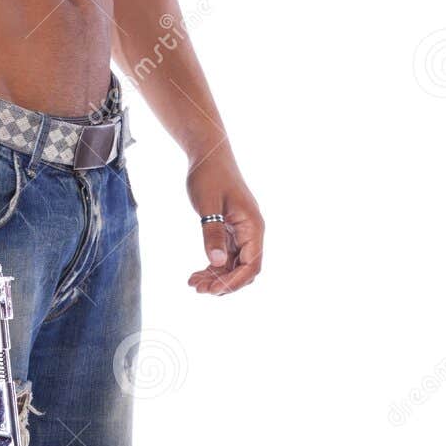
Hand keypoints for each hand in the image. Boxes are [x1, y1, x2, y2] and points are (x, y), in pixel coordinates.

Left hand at [186, 152, 264, 295]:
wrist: (208, 155)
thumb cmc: (209, 176)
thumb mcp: (208, 204)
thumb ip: (212, 233)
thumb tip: (217, 262)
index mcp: (252, 226)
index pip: (252, 264)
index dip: (234, 281)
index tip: (213, 290)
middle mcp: (251, 232)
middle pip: (244, 269)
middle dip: (223, 283)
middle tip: (198, 288)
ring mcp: (241, 232)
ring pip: (234, 265)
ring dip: (216, 277)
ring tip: (193, 283)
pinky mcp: (230, 231)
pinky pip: (226, 256)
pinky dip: (213, 266)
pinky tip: (196, 274)